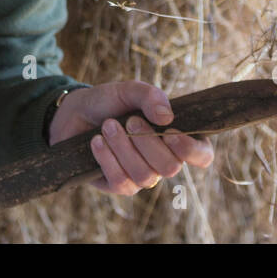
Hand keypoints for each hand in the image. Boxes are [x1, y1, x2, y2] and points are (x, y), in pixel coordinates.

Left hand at [48, 81, 213, 194]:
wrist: (74, 114)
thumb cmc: (108, 102)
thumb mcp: (128, 91)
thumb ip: (150, 96)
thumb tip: (167, 117)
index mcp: (176, 137)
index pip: (203, 155)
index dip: (191, 150)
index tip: (170, 132)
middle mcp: (163, 161)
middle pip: (171, 167)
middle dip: (147, 142)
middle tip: (130, 120)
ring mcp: (142, 176)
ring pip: (144, 175)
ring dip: (124, 147)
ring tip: (107, 126)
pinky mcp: (119, 186)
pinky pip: (122, 183)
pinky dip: (108, 159)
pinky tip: (96, 141)